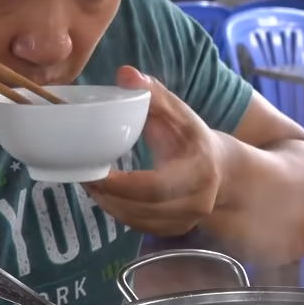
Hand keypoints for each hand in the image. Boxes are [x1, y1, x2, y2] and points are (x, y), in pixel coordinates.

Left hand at [84, 67, 223, 236]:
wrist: (221, 170)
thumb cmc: (192, 138)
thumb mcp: (178, 112)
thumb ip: (152, 94)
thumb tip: (125, 73)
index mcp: (198, 172)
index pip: (156, 187)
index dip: (123, 185)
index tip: (95, 173)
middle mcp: (196, 203)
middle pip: (142, 208)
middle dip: (108, 194)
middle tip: (82, 175)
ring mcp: (185, 222)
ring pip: (137, 221)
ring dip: (109, 204)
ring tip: (88, 182)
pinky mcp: (174, 231)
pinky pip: (139, 226)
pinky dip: (118, 211)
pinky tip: (104, 194)